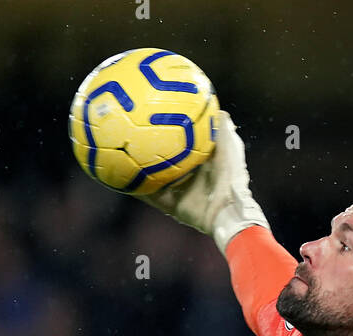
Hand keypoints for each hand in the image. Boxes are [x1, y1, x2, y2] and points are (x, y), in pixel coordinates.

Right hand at [135, 109, 268, 252]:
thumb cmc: (231, 177)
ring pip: (155, 179)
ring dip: (139, 171)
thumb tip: (217, 107)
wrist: (228, 211)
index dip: (172, 134)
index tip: (159, 119)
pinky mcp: (173, 207)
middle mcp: (189, 178)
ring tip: (121, 157)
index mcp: (202, 164)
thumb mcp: (229, 148)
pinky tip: (122, 180)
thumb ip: (221, 129)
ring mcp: (180, 193)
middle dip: (152, 151)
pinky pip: (151, 197)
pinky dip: (137, 190)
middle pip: (166, 161)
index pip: (183, 145)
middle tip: (133, 135)